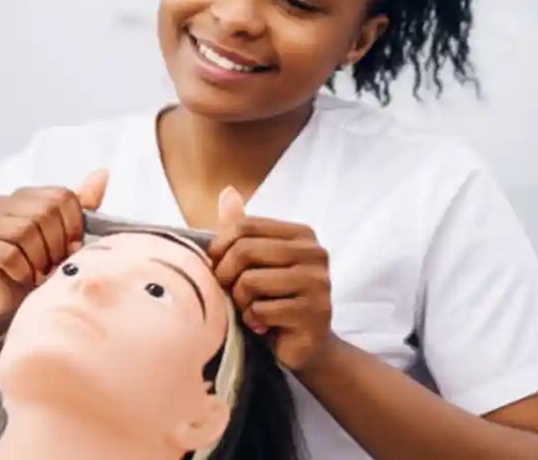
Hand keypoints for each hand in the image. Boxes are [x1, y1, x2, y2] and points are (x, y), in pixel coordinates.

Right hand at [0, 169, 107, 327]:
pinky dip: (23, 271)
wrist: (6, 306)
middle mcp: (0, 203)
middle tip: (53, 265)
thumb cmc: (36, 271)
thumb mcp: (65, 237)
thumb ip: (81, 206)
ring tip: (39, 273)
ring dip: (39, 260)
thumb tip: (102, 173)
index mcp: (24, 196)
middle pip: (43, 212)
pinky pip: (8, 254)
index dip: (73, 226)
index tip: (71, 249)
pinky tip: (23, 278)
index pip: (61, 196)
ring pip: (24, 231)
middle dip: (56, 245)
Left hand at [208, 186, 334, 371]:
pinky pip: (261, 310)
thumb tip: (227, 191)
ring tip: (251, 309)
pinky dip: (253, 320)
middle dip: (226, 276)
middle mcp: (315, 253)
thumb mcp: (254, 261)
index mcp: (301, 234)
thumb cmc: (272, 299)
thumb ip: (241, 228)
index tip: (217, 268)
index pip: (243, 226)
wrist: (304, 345)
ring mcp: (319, 283)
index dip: (219, 248)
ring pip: (251, 282)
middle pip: (245, 251)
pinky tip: (263, 326)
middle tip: (230, 292)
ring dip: (240, 301)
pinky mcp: (315, 313)